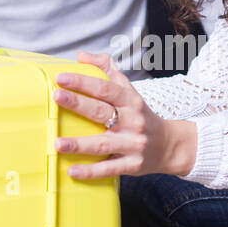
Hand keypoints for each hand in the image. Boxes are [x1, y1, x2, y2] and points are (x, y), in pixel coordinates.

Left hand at [52, 49, 196, 179]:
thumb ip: (107, 70)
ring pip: (103, 143)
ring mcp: (132, 144)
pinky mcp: (132, 165)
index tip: (61, 78)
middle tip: (57, 97)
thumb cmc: (142, 116)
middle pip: (102, 111)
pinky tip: (72, 170)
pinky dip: (90, 171)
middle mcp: (132, 121)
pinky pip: (109, 168)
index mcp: (131, 101)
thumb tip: (81, 55)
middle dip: (78, 104)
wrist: (170, 145)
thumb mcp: (130, 91)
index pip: (105, 88)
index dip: (83, 82)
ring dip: (80, 144)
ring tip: (58, 142)